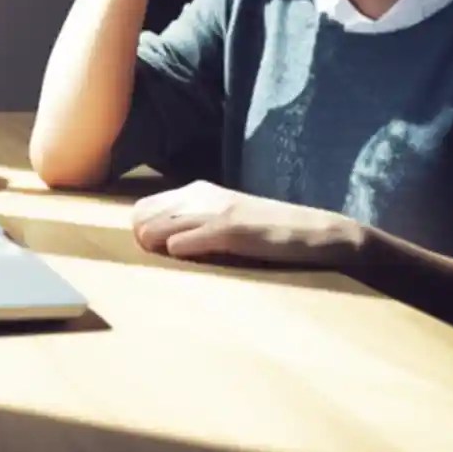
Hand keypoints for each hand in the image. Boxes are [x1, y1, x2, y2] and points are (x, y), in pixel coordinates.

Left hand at [131, 181, 366, 268]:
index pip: (142, 207)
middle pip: (140, 218)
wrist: (313, 231)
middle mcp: (200, 195)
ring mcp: (214, 211)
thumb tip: (159, 239)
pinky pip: (182, 242)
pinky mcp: (229, 229)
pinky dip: (181, 253)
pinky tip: (196, 258)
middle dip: (143, 242)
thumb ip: (194, 221)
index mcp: (197, 191)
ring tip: (181, 260)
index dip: (142, 232)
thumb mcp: (224, 217)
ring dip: (159, 250)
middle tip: (165, 259)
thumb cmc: (267, 231)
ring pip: (154, 229)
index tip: (156, 251)